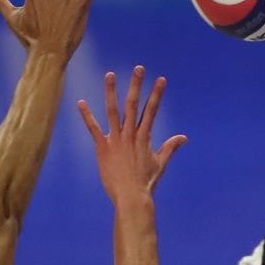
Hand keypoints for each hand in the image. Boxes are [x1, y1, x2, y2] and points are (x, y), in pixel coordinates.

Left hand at [77, 66, 186, 204]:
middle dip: (136, 85)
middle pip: (133, 105)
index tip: (160, 79)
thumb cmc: (146, 182)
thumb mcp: (160, 163)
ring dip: (111, 92)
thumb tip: (183, 137)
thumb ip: (170, 147)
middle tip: (138, 68)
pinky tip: (81, 102)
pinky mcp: (102, 147)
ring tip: (110, 75)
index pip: (152, 110)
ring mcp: (116, 139)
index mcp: (144, 136)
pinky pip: (93, 128)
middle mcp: (130, 134)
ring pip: (113, 111)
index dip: (157, 94)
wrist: (131, 196)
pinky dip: (87, 115)